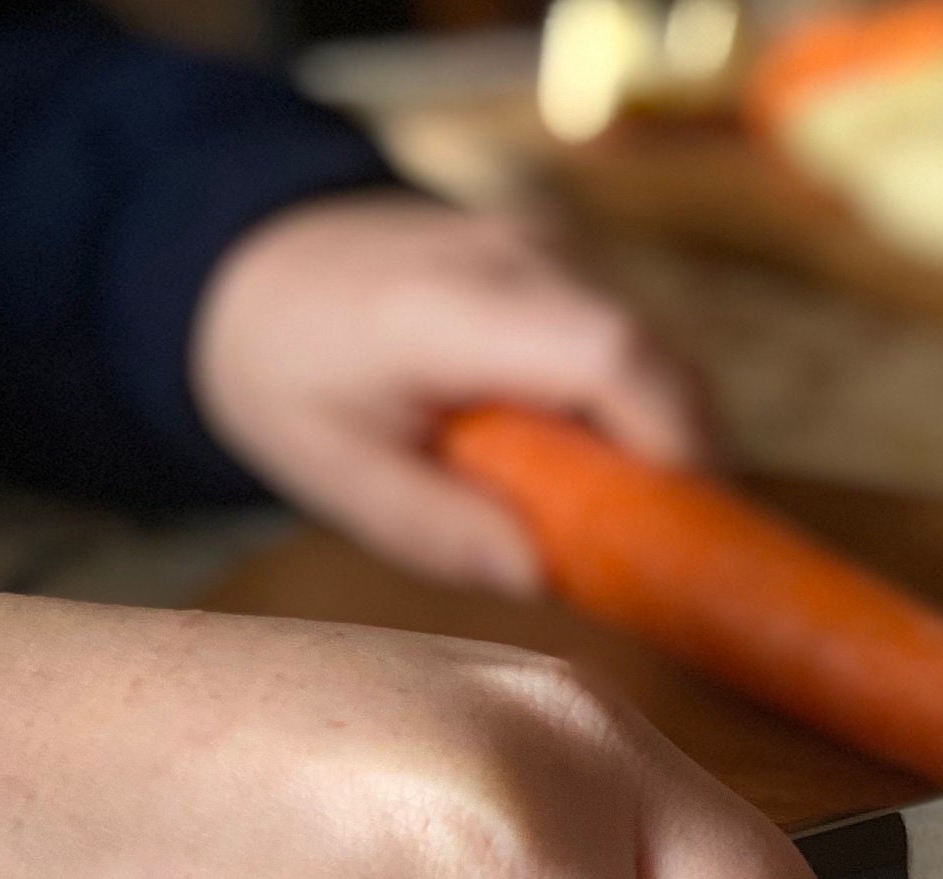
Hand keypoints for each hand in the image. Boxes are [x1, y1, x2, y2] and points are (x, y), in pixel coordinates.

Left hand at [192, 193, 706, 597]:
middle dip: (686, 455)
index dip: (674, 442)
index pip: (610, 355)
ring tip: (628, 505)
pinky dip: (641, 402)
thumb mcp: (337, 476)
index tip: (687, 527)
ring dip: (666, 432)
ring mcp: (549, 240)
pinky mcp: (570, 249)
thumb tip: (545, 574)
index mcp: (447, 309)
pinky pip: (637, 337)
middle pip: (659, 356)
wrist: (256, 265)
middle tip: (672, 544)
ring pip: (662, 349)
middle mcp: (515, 254)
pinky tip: (601, 452)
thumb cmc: (290, 378)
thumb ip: (438, 529)